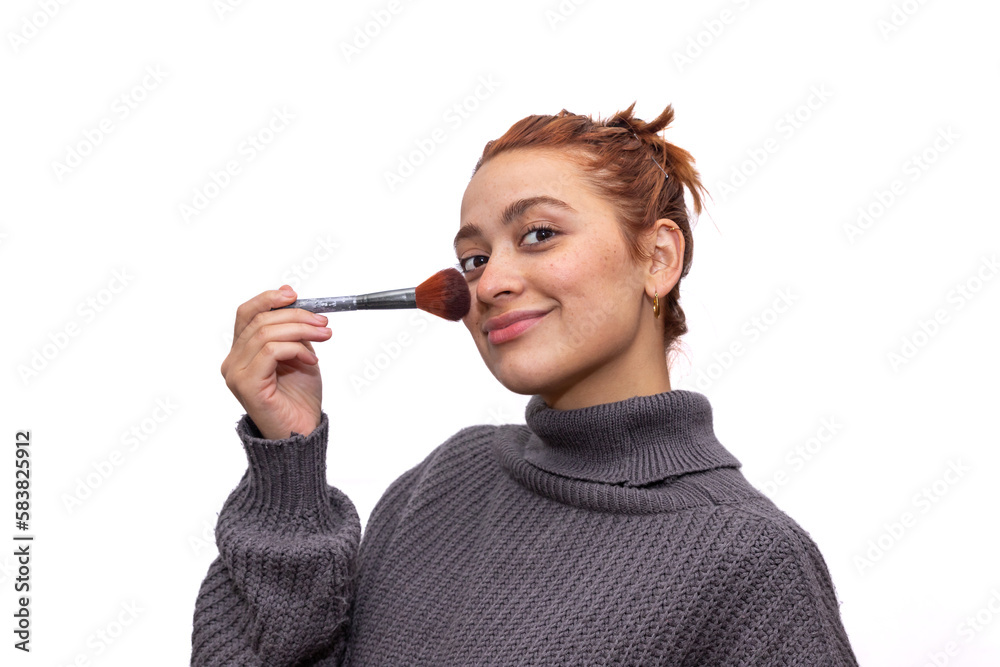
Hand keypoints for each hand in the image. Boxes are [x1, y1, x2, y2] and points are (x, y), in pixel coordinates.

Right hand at [221, 285, 332, 439]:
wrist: (302, 431)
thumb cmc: (299, 397)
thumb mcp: (298, 354)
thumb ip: (291, 331)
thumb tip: (293, 298)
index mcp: (241, 352)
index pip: (246, 313)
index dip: (268, 298)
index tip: (294, 294)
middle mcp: (233, 361)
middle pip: (259, 320)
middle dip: (296, 315)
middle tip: (324, 322)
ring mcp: (236, 373)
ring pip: (266, 333)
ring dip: (302, 330)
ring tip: (325, 336)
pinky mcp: (246, 384)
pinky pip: (271, 351)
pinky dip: (296, 349)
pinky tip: (311, 360)